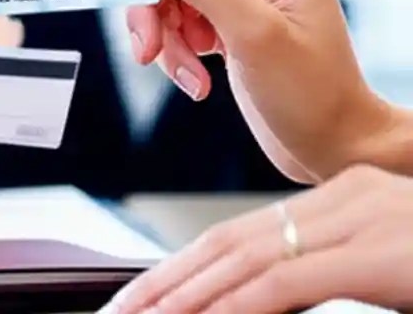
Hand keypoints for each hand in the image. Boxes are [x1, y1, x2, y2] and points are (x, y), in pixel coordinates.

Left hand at [105, 165, 412, 313]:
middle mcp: (347, 199)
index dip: (181, 267)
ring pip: (246, 258)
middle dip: (165, 281)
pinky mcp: (380, 254)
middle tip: (118, 310)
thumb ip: (328, 279)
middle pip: (230, 241)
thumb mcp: (384, 275)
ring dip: (184, 296)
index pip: (241, 234)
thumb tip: (258, 303)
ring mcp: (366, 220)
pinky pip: (288, 282)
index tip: (140, 296)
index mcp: (344, 201)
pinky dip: (237, 305)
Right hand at [126, 0, 403, 183]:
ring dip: (164, 33)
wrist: (333, 149)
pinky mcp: (228, 25)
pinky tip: (194, 80)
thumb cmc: (313, 96)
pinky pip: (180, 22)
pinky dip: (175, 51)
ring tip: (180, 70)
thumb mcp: (254, 34)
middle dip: (156, 0)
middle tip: (148, 41)